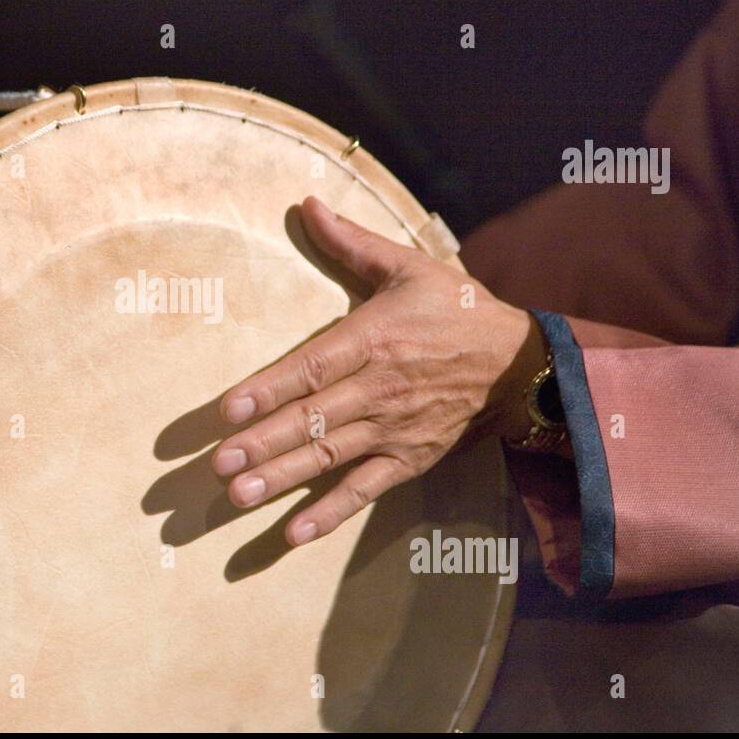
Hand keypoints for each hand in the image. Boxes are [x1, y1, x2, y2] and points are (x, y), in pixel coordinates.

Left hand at [212, 196, 546, 546]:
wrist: (521, 362)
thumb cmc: (457, 309)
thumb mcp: (408, 267)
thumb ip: (352, 242)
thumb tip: (305, 204)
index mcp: (374, 338)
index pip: (313, 366)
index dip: (269, 388)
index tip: (228, 409)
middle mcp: (381, 388)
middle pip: (314, 418)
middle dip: (264, 443)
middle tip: (217, 464)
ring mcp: (395, 429)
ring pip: (331, 457)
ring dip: (283, 479)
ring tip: (238, 496)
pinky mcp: (410, 459)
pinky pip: (366, 491)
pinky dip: (331, 514)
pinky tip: (293, 535)